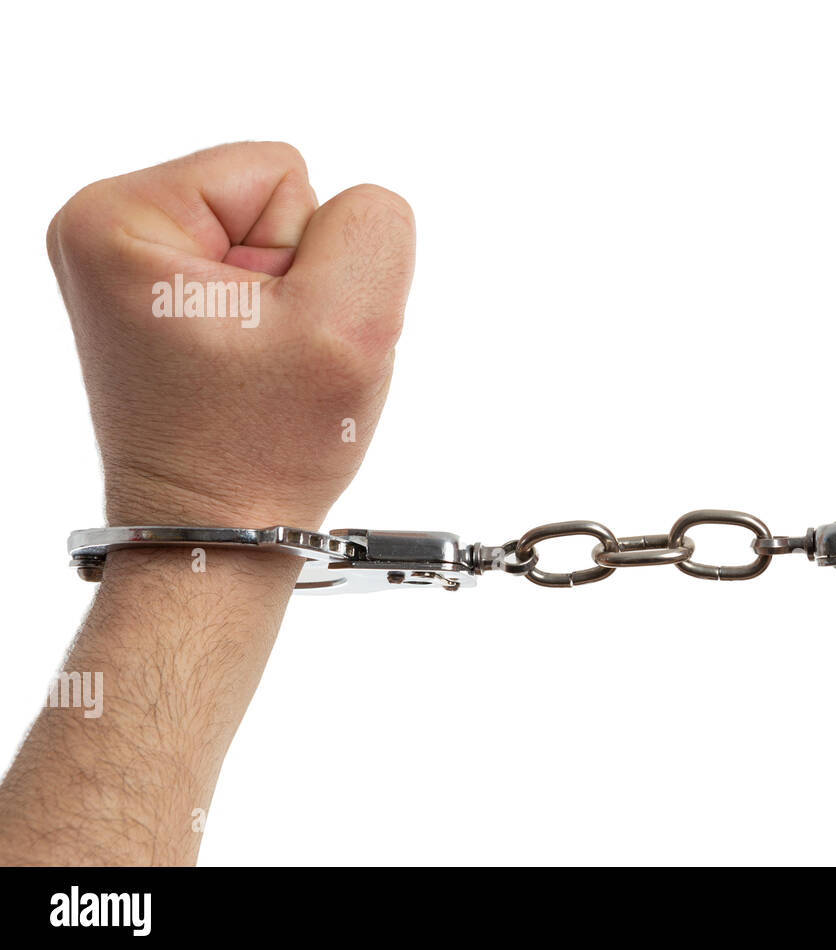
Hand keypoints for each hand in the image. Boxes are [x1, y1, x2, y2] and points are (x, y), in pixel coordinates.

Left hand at [47, 142, 414, 529]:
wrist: (225, 533)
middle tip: (272, 361)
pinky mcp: (157, 302)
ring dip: (291, 309)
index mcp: (120, 218)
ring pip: (275, 243)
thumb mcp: (348, 323)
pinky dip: (273, 326)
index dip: (308, 260)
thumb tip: (362, 208)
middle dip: (298, 284)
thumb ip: (374, 225)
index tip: (276, 337)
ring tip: (262, 372)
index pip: (283, 173)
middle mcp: (105, 232)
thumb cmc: (262, 450)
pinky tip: (254, 374)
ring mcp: (129, 271)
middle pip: (274, 202)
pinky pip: (257, 277)